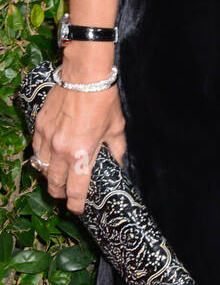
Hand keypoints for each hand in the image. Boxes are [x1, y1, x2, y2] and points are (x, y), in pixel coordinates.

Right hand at [31, 81, 125, 214]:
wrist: (84, 75)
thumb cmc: (104, 100)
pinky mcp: (38, 126)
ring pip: (42, 168)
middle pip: (54, 184)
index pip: (76, 190)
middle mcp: (61, 151)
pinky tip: (50, 153)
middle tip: (68, 192)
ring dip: (50, 175)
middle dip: (60, 193)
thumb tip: (118, 163)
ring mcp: (47, 139)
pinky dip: (42, 156)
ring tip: (59, 173)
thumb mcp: (116, 127)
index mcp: (82, 154)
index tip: (78, 208)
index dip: (76, 204)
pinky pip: (36, 149)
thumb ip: (116, 149)